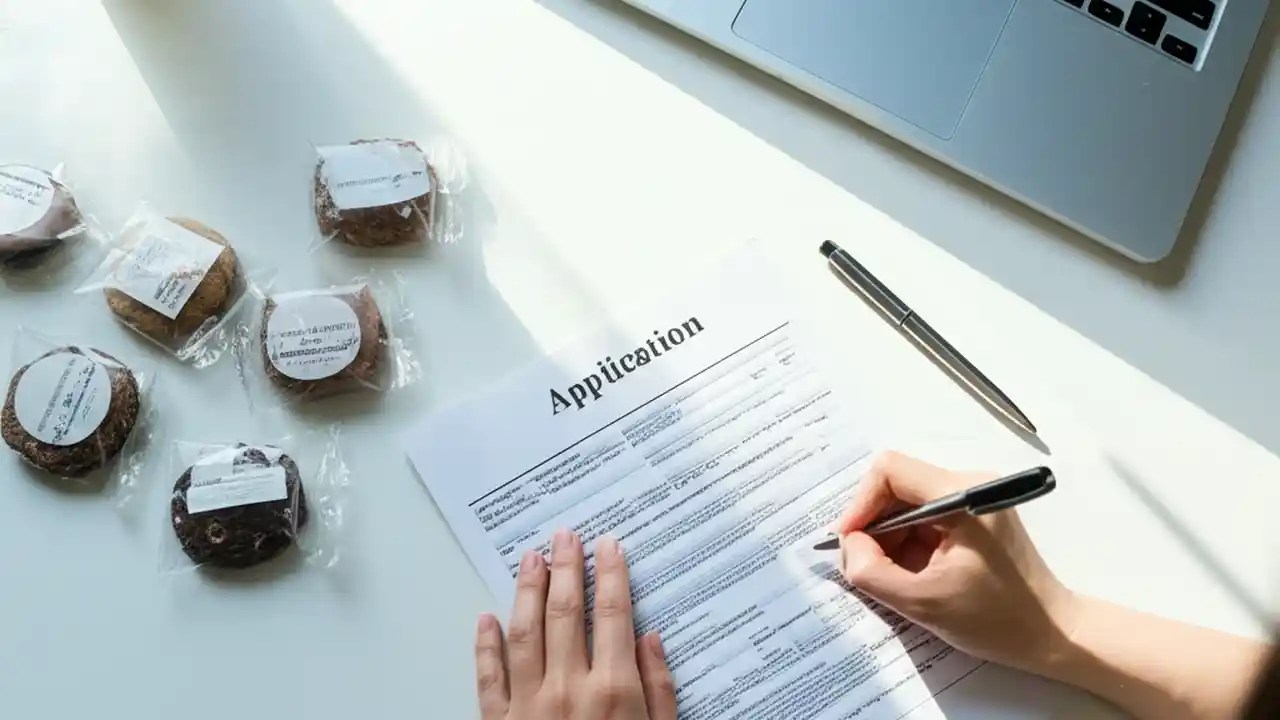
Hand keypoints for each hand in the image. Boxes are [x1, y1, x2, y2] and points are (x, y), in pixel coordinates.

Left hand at [474, 530, 676, 719]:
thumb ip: (658, 690)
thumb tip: (651, 641)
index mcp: (614, 690)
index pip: (612, 614)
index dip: (610, 575)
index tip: (608, 547)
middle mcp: (568, 690)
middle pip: (565, 613)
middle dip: (566, 569)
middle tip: (565, 538)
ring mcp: (529, 707)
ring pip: (526, 635)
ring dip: (528, 592)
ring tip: (531, 560)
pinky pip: (490, 679)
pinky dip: (487, 647)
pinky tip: (487, 619)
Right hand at [833, 452, 1077, 674]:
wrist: (1053, 636)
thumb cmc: (997, 621)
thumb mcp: (923, 604)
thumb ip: (872, 572)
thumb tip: (847, 545)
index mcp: (963, 496)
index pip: (890, 471)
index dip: (860, 504)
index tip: (850, 543)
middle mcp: (968, 485)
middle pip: (896, 487)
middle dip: (874, 527)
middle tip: (868, 567)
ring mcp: (972, 499)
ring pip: (906, 505)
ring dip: (890, 540)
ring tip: (897, 579)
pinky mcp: (973, 517)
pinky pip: (923, 519)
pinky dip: (907, 545)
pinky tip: (914, 576)